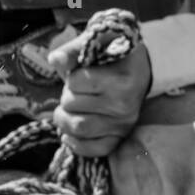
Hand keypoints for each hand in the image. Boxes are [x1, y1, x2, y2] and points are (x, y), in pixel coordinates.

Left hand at [48, 31, 151, 157]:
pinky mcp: (119, 138)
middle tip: (75, 92)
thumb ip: (73, 50)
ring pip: (77, 128)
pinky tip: (69, 134)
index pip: (74, 83)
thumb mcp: (96, 44)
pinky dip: (74, 143)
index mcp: (121, 79)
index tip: (80, 74)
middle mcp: (124, 104)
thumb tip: (55, 60)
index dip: (71, 77)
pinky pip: (91, 150)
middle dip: (66, 96)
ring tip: (66, 111)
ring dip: (64, 120)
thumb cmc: (112, 55)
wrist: (139, 69)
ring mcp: (123, 124)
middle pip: (71, 105)